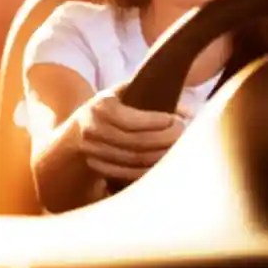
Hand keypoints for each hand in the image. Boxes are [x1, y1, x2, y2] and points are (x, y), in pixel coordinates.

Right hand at [76, 87, 190, 183]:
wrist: (79, 128)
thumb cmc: (111, 107)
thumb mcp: (125, 93)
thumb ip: (154, 95)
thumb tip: (188, 112)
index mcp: (101, 106)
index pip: (132, 119)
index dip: (157, 122)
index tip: (176, 120)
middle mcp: (93, 128)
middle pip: (135, 142)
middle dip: (164, 140)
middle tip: (182, 135)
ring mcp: (92, 150)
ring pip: (133, 160)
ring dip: (160, 157)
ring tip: (178, 150)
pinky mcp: (96, 166)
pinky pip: (126, 173)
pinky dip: (147, 171)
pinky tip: (163, 165)